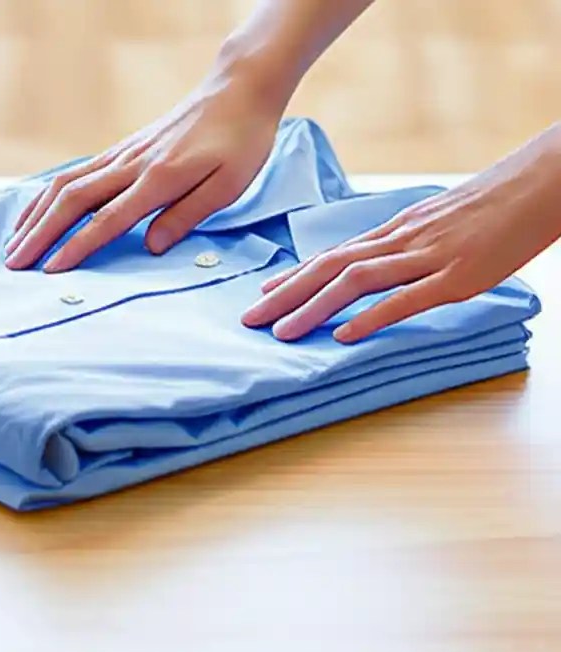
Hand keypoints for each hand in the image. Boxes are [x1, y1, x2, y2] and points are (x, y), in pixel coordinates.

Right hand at [4, 71, 285, 272]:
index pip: (108, 218)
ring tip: (13, 244)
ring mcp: (121, 155)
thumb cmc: (241, 140)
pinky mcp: (120, 150)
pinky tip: (35, 212)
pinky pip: (73, 174)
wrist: (237, 89)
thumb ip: (187, 214)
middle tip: (14, 264)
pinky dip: (47, 196)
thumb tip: (151, 247)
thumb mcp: (229, 184)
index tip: (51, 270)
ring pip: (64, 184)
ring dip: (35, 216)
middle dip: (40, 234)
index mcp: (159, 178)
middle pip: (72, 201)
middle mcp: (131, 165)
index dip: (78, 245)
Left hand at [241, 124, 560, 342]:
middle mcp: (402, 241)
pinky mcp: (457, 276)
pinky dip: (372, 317)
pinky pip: (406, 298)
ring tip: (282, 332)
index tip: (264, 293)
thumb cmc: (491, 206)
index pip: (334, 254)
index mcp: (396, 231)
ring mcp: (428, 258)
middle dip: (287, 295)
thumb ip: (404, 243)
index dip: (295, 275)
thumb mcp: (436, 220)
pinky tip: (344, 336)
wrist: (541, 184)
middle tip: (251, 320)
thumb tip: (374, 261)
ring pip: (357, 282)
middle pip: (331, 267)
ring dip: (314, 308)